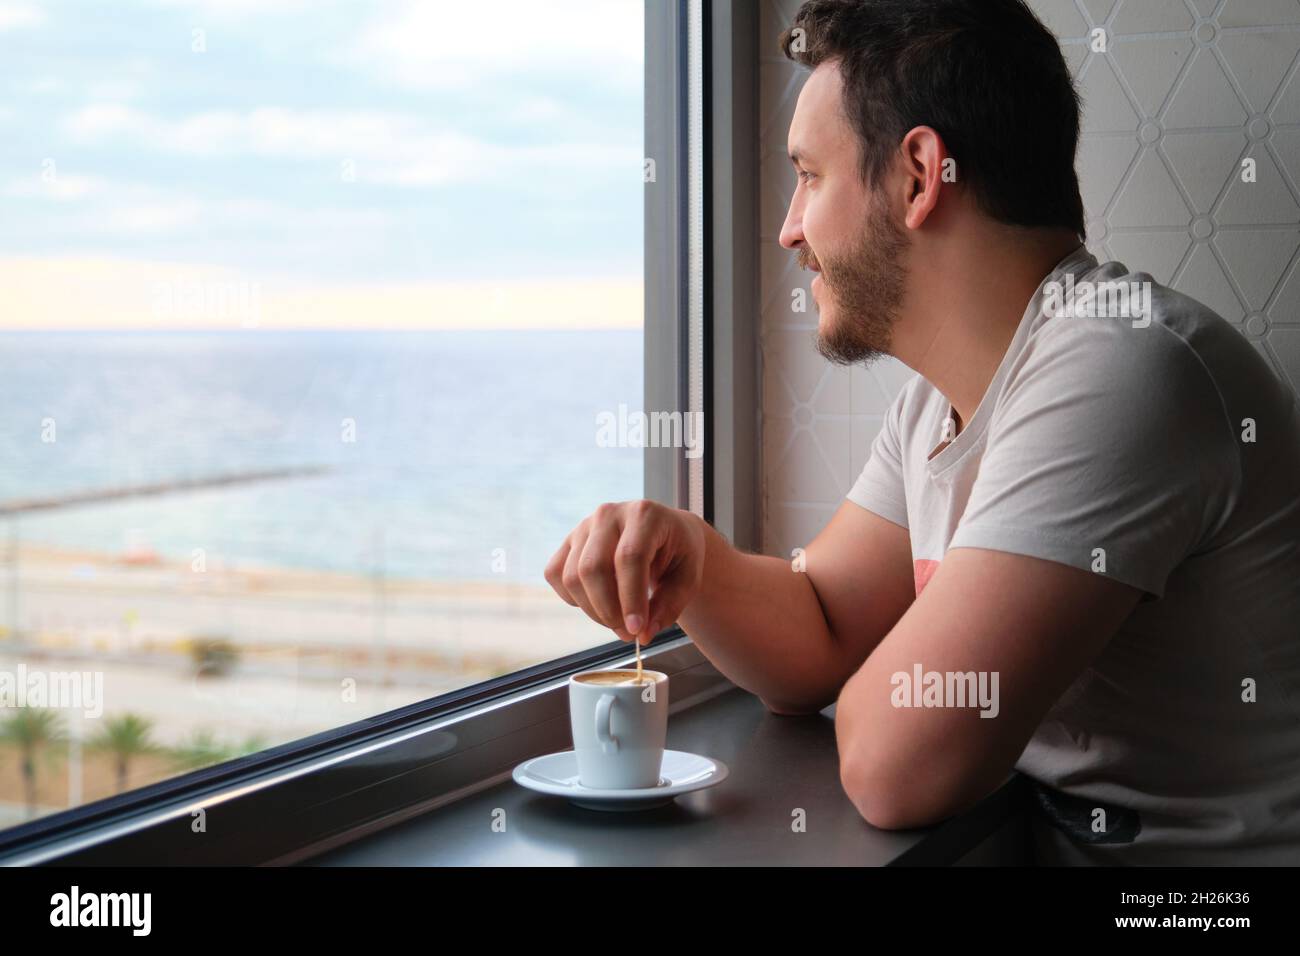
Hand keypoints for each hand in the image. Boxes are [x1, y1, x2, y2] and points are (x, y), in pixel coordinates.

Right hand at [544, 500, 705, 642]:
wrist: (666, 533)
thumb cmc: (678, 554)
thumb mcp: (688, 579)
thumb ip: (668, 607)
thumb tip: (642, 635)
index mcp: (644, 514)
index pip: (629, 557)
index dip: (630, 598)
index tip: (636, 630)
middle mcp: (609, 514)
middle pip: (593, 567)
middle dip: (608, 610)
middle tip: (629, 633)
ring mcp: (584, 526)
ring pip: (572, 576)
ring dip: (593, 611)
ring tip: (618, 621)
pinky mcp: (568, 541)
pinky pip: (556, 575)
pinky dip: (574, 599)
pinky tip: (598, 602)